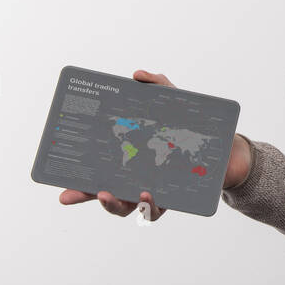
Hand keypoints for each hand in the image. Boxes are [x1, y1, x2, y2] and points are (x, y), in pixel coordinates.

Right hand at [57, 68, 251, 218]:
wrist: (224, 148)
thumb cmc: (189, 125)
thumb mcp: (173, 102)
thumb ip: (157, 86)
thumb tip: (138, 75)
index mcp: (126, 159)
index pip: (95, 171)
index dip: (76, 182)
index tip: (59, 186)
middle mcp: (135, 179)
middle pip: (103, 193)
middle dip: (85, 195)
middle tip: (71, 193)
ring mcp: (153, 191)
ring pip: (127, 207)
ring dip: (115, 203)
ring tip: (110, 193)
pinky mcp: (173, 198)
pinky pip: (157, 210)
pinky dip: (150, 204)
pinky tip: (149, 192)